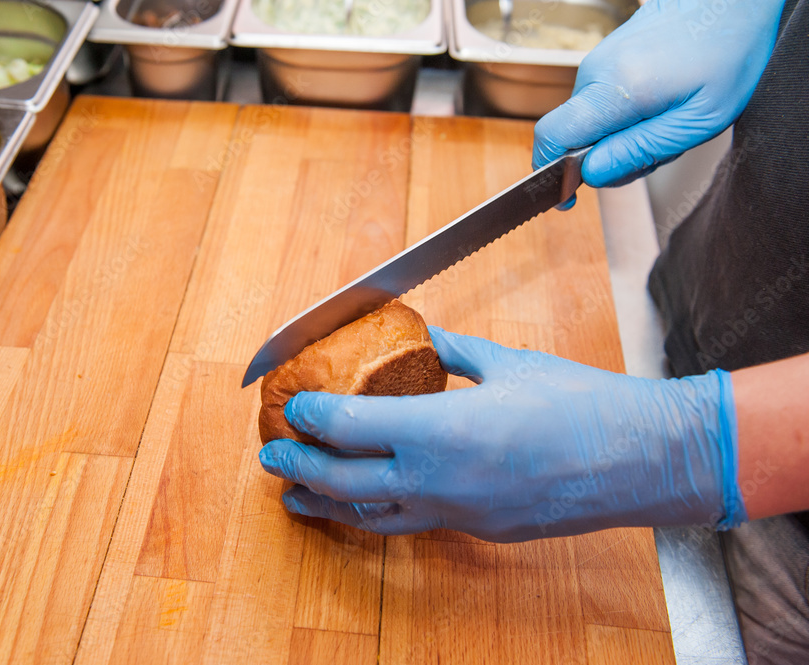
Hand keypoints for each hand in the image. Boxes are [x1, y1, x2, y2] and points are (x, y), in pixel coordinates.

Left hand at [259, 328, 746, 542]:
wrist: (640, 460)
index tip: (290, 405)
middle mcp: (438, 480)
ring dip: (327, 506)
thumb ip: (454, 353)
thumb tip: (423, 340)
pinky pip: (411, 524)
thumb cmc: (581, 406)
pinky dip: (378, 515)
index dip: (310, 415)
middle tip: (270, 458)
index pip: (348, 425)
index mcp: (440, 430)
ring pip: (371, 516)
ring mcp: (457, 513)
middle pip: (344, 482)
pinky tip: (367, 506)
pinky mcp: (477, 529)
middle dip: (298, 469)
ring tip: (296, 499)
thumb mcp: (507, 363)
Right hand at [533, 0, 785, 188]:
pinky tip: (660, 104)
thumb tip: (592, 174)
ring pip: (589, 120)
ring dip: (619, 136)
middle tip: (655, 153)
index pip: (552, 137)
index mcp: (615, 89)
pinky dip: (623, 115)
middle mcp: (597, 71)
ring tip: (666, 121)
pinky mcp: (607, 56)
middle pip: (573, 136)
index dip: (550, 173)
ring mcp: (599, 60)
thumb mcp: (696, 120)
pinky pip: (601, 100)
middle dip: (605, 157)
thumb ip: (640, 150)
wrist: (735, 0)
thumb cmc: (729, 52)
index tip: (567, 197)